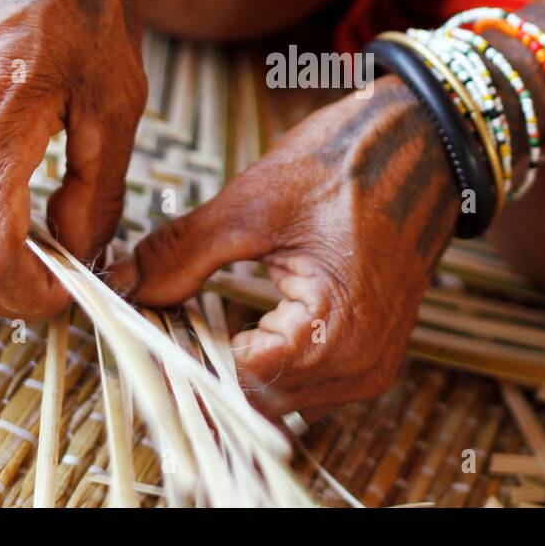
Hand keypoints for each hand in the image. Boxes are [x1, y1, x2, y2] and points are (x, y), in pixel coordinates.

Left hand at [109, 76, 458, 415]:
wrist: (424, 145)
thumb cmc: (352, 163)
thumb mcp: (253, 203)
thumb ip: (181, 253)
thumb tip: (120, 282)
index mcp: (334, 331)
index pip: (237, 382)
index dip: (183, 358)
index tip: (145, 326)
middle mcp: (358, 365)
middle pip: (254, 400)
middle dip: (201, 366)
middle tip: (158, 319)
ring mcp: (368, 366)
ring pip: (276, 399)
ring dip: (231, 370)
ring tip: (193, 321)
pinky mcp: (368, 356)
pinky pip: (303, 383)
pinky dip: (264, 363)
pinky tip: (236, 328)